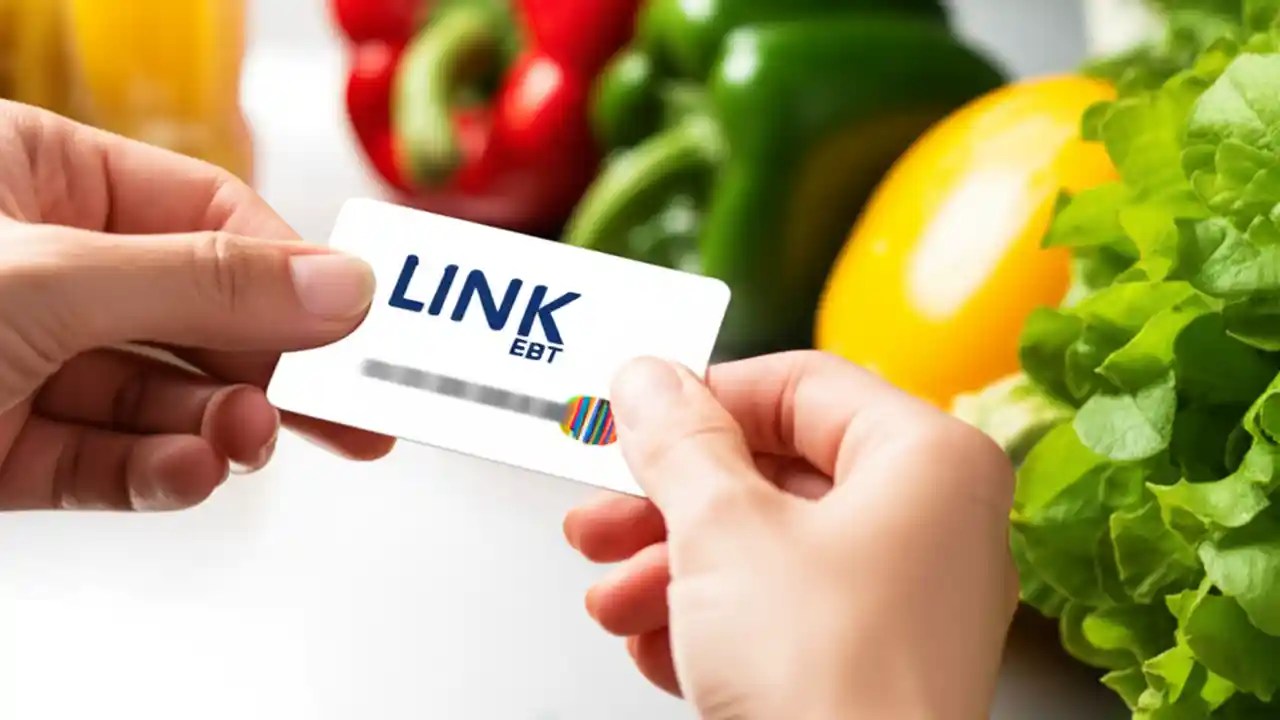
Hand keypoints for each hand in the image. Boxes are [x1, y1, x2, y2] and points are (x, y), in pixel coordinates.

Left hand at [0, 100, 393, 510]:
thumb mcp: (49, 279)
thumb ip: (205, 286)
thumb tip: (341, 287)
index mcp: (38, 175)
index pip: (207, 216)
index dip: (289, 274)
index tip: (356, 327)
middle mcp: (40, 265)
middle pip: (199, 316)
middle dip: (266, 371)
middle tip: (354, 414)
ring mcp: (21, 360)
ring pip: (158, 397)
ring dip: (214, 428)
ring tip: (246, 440)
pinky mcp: (1, 448)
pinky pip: (105, 460)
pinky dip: (155, 472)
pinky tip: (188, 472)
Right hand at [564, 352, 1017, 718]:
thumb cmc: (832, 687)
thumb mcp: (724, 532)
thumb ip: (679, 440)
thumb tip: (650, 382)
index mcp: (929, 462)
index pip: (801, 385)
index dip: (704, 398)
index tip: (638, 419)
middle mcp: (933, 525)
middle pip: (774, 474)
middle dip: (670, 503)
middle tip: (607, 512)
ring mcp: (904, 601)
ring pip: (766, 550)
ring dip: (673, 571)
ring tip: (617, 599)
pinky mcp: (870, 664)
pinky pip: (779, 614)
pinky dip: (712, 625)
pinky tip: (661, 648)